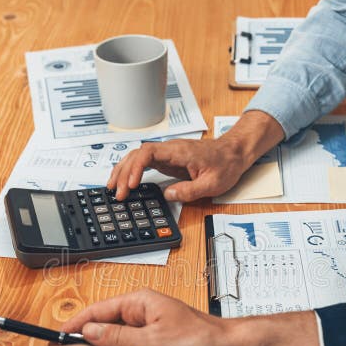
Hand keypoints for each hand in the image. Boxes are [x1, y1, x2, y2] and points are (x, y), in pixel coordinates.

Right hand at [61, 289, 324, 345]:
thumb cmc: (202, 338)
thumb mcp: (155, 339)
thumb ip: (119, 337)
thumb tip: (88, 332)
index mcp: (139, 304)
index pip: (97, 312)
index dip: (76, 326)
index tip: (57, 341)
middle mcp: (142, 318)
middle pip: (108, 337)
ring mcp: (151, 337)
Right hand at [106, 110, 284, 201]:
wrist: (233, 153)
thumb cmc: (225, 165)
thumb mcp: (212, 183)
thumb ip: (190, 190)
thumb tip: (169, 195)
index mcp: (178, 152)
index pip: (148, 153)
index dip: (135, 167)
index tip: (131, 184)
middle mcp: (169, 150)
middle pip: (137, 155)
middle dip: (123, 172)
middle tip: (117, 193)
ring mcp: (166, 154)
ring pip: (137, 157)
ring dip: (123, 170)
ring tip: (113, 187)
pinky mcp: (166, 160)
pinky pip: (143, 162)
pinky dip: (131, 171)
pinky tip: (124, 181)